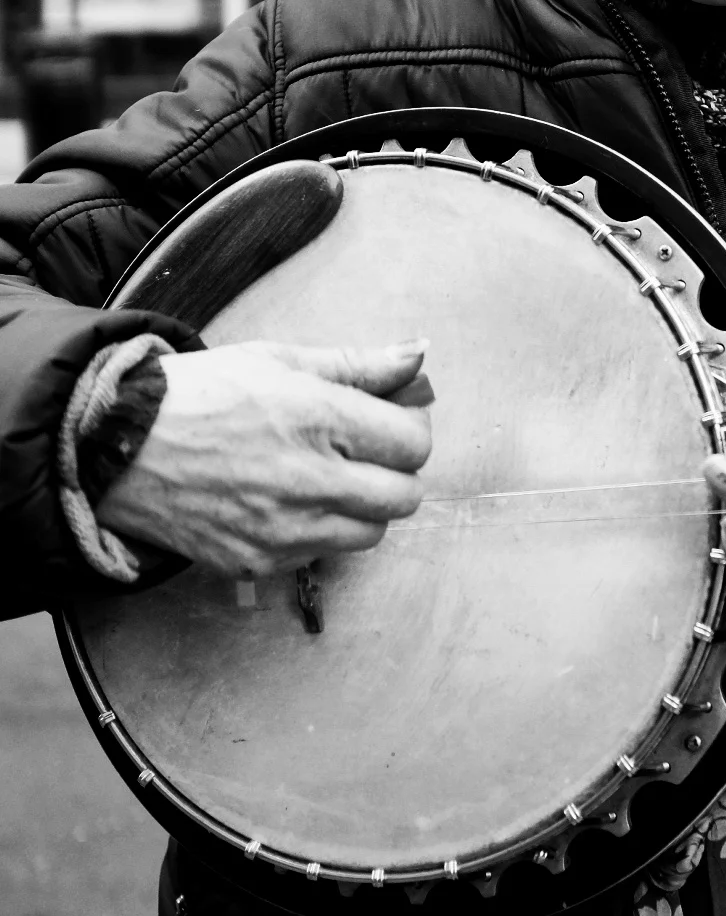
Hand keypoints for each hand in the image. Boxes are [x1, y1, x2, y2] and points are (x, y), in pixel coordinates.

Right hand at [98, 340, 432, 577]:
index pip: (412, 443)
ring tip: (329, 478)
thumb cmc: (201, 393)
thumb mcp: (278, 360)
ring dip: (364, 507)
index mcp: (318, 417)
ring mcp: (284, 528)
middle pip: (404, 496)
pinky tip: (289, 502)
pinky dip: (319, 531)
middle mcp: (308, 478)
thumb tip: (419, 354)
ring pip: (371, 533)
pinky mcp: (259, 560)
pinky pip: (321, 555)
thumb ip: (358, 365)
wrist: (117, 446)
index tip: (393, 420)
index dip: (410, 429)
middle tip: (368, 452)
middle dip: (396, 471)